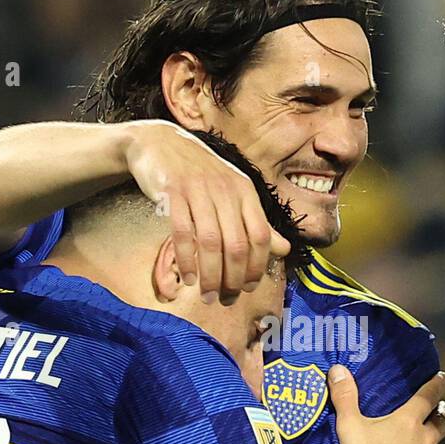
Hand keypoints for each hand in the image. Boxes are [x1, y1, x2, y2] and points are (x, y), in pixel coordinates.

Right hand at [123, 120, 290, 301]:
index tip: (246, 289)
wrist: (160, 144)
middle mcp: (226, 190)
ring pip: (211, 242)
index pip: (260, 237)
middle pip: (237, 244)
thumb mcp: (233, 194)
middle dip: (232, 278)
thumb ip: (257, 223)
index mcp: (245, 192)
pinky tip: (188, 277)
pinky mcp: (173, 192)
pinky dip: (187, 259)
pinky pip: (183, 232)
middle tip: (224, 299)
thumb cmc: (200, 175)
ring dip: (211, 275)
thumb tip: (284, 249)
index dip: (256, 267)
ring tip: (207, 295)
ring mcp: (199, 189)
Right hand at [329, 366, 444, 443]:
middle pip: (443, 421)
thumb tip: (338, 369)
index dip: (436, 385)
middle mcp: (425, 440)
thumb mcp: (350, 427)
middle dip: (442, 414)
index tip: (443, 378)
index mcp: (409, 422)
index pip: (428, 397)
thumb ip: (345, 398)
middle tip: (439, 411)